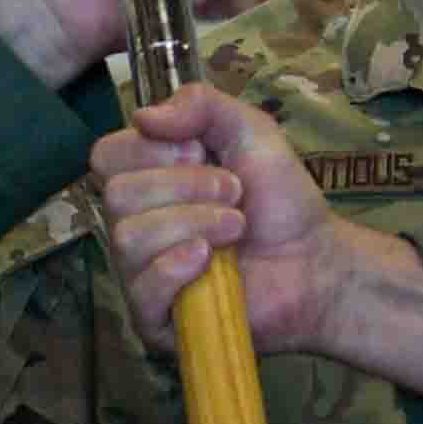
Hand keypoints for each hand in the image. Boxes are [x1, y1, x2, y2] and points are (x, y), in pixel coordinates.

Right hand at [99, 88, 422, 395]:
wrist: (316, 260)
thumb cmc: (280, 200)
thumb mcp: (249, 130)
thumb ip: (201, 104)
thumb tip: (142, 114)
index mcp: (144, 180)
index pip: (106, 156)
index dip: (152, 150)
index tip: (200, 153)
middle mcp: (133, 225)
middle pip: (116, 194)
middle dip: (185, 187)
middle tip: (233, 194)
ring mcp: (140, 274)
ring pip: (129, 238)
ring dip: (194, 223)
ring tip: (236, 228)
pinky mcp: (156, 319)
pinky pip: (141, 288)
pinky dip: (177, 266)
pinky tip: (211, 261)